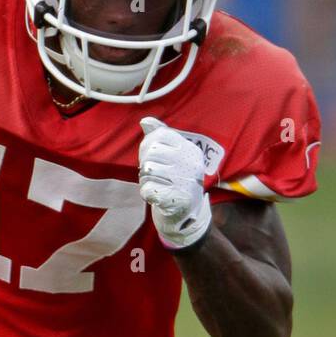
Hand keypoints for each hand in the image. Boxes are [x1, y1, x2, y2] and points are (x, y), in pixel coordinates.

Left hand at [139, 116, 211, 250]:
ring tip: (155, 185)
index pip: (160, 136)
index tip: (152, 158)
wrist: (187, 215)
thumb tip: (145, 121)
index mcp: (190, 150)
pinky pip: (147, 189)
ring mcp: (185, 182)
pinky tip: (155, 196)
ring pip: (147, 171)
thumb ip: (160, 136)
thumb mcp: (173, 157)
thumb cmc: (176, 181)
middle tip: (152, 175)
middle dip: (145, 165)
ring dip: (144, 180)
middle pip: (151, 153)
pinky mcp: (177, 200)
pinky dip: (146, 193)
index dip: (148, 146)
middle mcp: (191, 164)